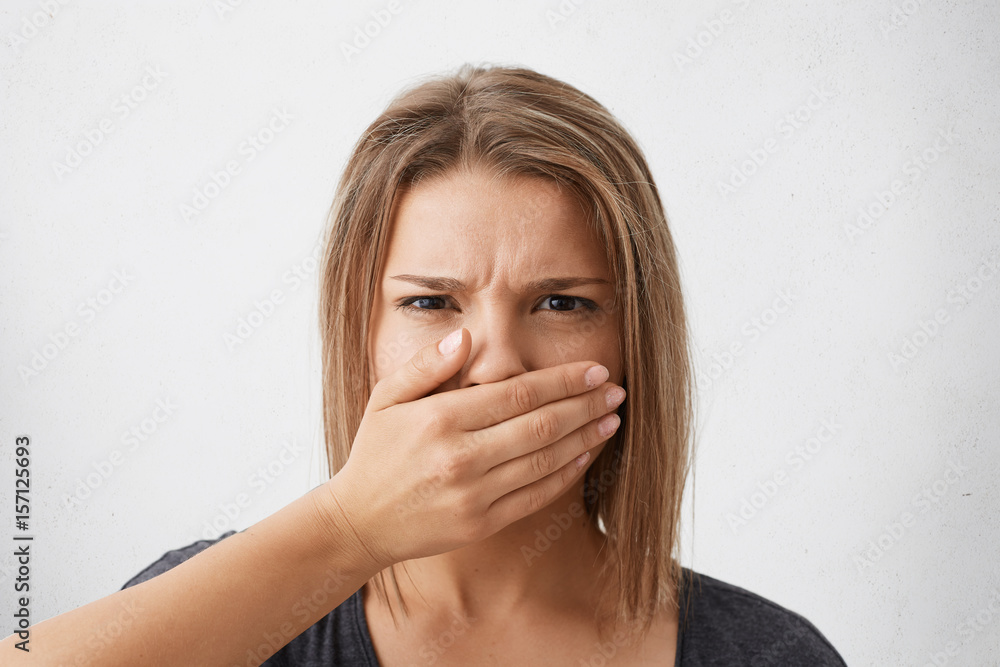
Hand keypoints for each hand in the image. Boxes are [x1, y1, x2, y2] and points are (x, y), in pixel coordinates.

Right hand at [321, 327, 624, 570]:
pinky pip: (535, 496)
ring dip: (585, 437)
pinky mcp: (482, 523)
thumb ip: (427, 365)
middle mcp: (461, 457)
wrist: (360, 522)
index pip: (518, 393)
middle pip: (541, 425)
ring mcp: (473, 494)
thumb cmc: (376, 453)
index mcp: (440, 419)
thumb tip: (468, 338)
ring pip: (545, 460)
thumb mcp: (386, 398)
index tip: (594, 369)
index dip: (563, 381)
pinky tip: (585, 455)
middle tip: (615, 390)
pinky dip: (566, 475)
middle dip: (585, 405)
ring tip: (612, 419)